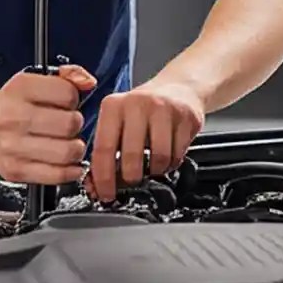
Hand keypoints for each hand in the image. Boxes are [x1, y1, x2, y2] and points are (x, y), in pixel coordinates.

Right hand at [0, 65, 96, 183]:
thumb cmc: (13, 103)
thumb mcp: (35, 81)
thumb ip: (68, 76)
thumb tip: (88, 82)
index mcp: (20, 88)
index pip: (68, 93)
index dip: (74, 98)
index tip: (66, 102)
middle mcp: (12, 116)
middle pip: (70, 124)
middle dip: (75, 125)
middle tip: (68, 125)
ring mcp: (12, 146)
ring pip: (67, 152)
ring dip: (75, 149)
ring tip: (67, 143)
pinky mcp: (15, 170)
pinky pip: (57, 175)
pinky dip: (70, 170)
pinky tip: (66, 162)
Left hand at [85, 80, 204, 201]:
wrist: (179, 88)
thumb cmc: (143, 110)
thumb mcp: (119, 121)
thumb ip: (107, 151)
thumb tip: (97, 187)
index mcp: (113, 105)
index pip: (104, 148)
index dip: (104, 178)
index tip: (105, 194)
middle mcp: (137, 103)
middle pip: (131, 156)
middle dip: (131, 177)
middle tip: (133, 179)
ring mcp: (163, 108)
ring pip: (158, 158)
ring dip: (155, 170)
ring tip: (152, 163)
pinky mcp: (186, 117)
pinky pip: (177, 155)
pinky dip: (171, 163)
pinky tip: (168, 154)